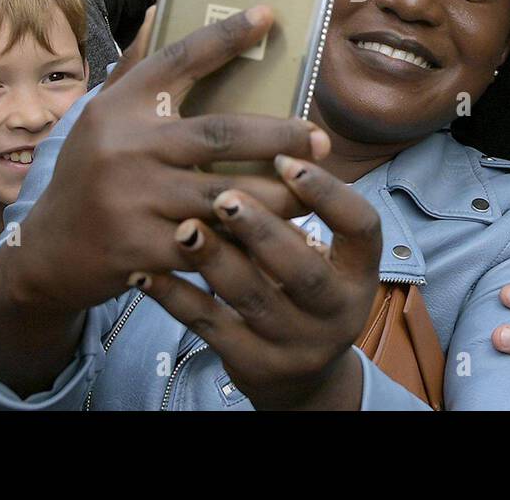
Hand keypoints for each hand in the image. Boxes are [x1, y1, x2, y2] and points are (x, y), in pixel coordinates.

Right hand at [0, 6, 331, 314]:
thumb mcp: (101, 116)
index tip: (268, 16)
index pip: (179, 60)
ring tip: (313, 191)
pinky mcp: (142, 248)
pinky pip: (212, 245)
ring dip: (277, 196)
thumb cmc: (88, 174)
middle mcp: (126, 146)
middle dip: (279, 137)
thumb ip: (135, 65)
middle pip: (220, 134)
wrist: (48, 253)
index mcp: (120, 107)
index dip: (225, 37)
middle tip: (320, 139)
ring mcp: (133, 199)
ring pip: (225, 195)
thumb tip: (161, 8)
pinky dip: (248, 244)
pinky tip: (281, 243)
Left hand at [135, 152, 380, 409]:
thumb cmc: (303, 287)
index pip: (361, 227)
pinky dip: (177, 297)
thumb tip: (266, 135)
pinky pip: (210, 326)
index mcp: (358, 273)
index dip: (327, 194)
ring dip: (216, 261)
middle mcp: (337, 312)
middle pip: (304, 271)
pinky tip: (148, 271)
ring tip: (185, 227)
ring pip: (254, 299)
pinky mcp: (252, 362)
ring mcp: (295, 344)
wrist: (299, 374)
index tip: (287, 160)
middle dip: (264, 231)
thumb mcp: (325, 255)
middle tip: (226, 197)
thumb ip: (300, 211)